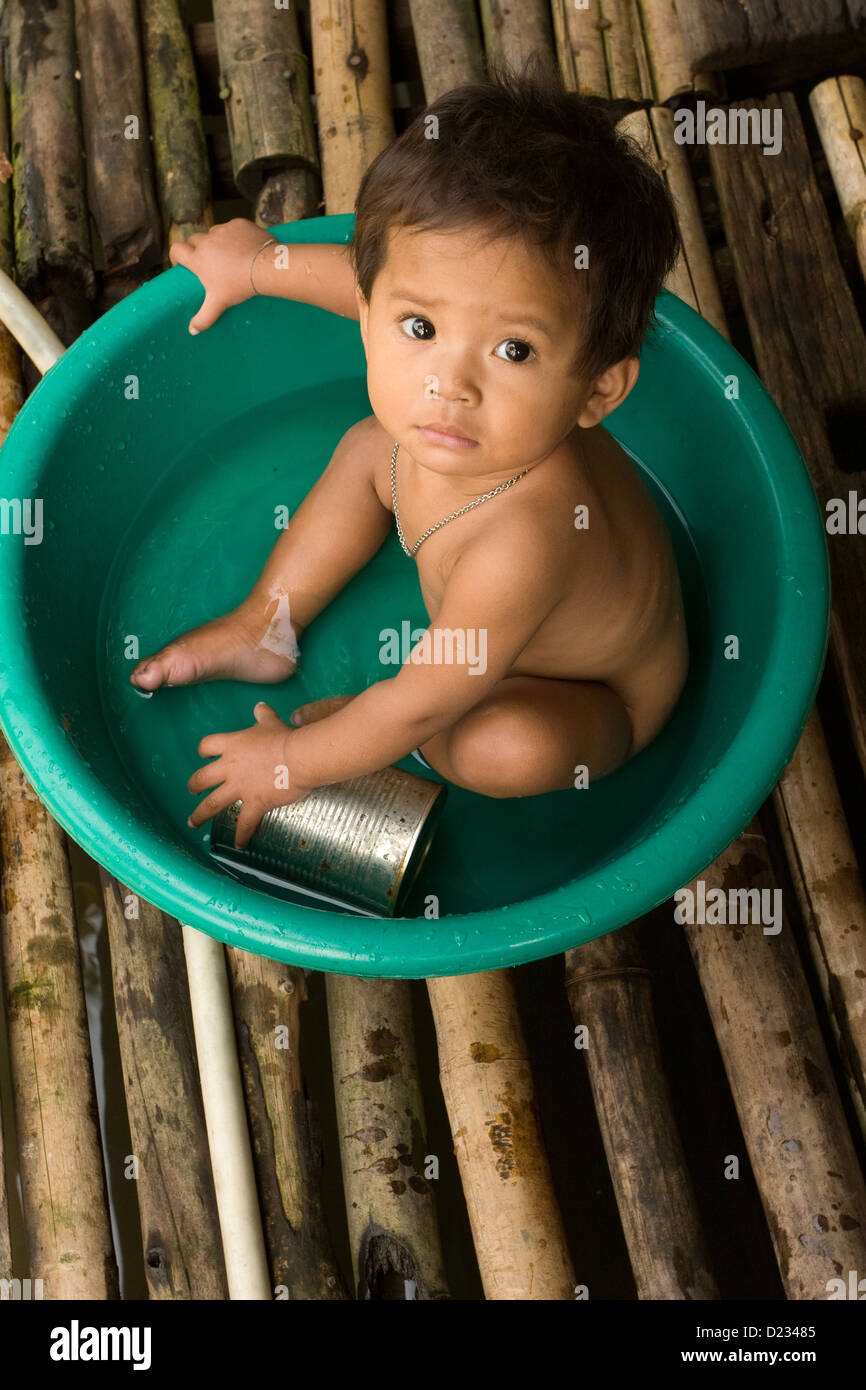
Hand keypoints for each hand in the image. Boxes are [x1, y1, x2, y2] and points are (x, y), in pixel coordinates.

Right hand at [169, 218, 277, 334]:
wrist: (265, 267)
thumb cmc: (239, 286)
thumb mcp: (219, 303)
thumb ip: (204, 318)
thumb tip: (192, 331)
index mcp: (198, 259)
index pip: (176, 250)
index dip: (177, 256)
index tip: (183, 263)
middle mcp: (206, 241)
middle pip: (194, 239)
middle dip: (197, 248)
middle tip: (209, 262)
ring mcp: (223, 230)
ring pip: (213, 233)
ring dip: (217, 241)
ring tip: (228, 255)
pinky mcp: (239, 224)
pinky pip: (232, 228)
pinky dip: (235, 235)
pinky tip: (244, 247)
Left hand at [187, 701, 312, 848]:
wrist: (299, 757)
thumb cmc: (285, 738)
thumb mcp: (271, 722)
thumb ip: (263, 716)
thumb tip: (260, 706)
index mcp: (232, 745)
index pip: (207, 746)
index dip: (204, 751)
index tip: (203, 755)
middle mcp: (230, 767)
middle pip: (202, 778)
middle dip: (194, 786)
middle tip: (191, 791)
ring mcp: (240, 788)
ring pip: (212, 804)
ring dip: (200, 815)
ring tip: (192, 822)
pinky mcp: (254, 803)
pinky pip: (244, 824)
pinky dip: (241, 836)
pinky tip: (239, 844)